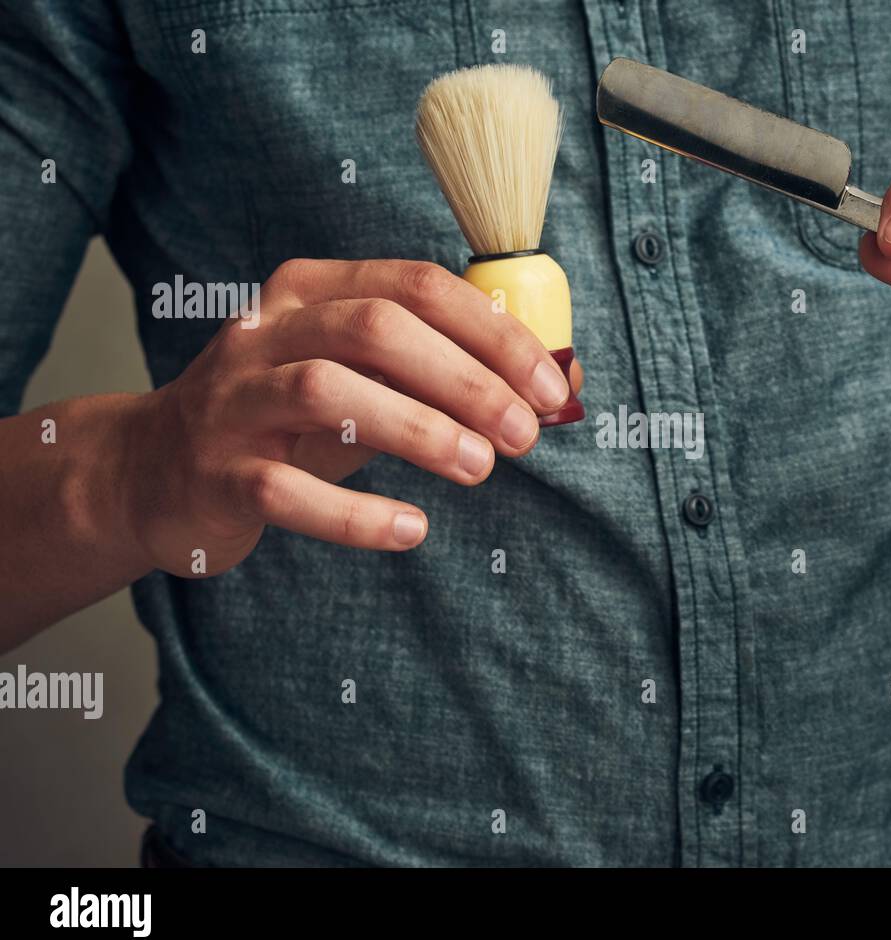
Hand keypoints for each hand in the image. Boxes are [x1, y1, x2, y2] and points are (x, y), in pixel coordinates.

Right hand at [127, 258, 580, 576]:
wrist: (155, 471)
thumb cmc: (288, 421)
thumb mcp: (367, 379)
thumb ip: (451, 371)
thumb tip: (563, 377)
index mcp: (312, 291)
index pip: (417, 286)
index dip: (495, 334)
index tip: (552, 386)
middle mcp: (267, 332)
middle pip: (378, 330)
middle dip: (468, 380)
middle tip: (525, 434)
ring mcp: (234, 401)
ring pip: (327, 392)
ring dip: (419, 430)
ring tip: (481, 468)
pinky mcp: (216, 473)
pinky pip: (286, 491)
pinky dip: (355, 512)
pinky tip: (411, 529)